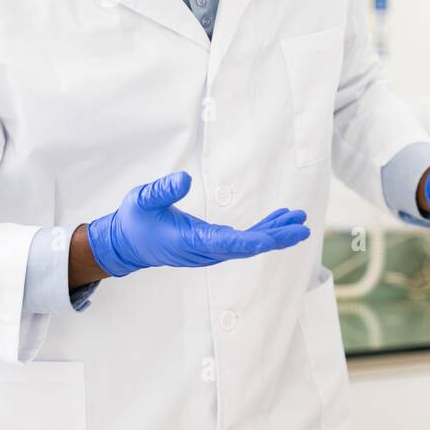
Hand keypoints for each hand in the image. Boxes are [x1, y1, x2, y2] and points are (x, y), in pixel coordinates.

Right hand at [86, 171, 310, 276]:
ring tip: (299, 220)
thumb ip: (162, 191)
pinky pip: (243, 240)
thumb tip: (185, 178)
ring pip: (249, 244)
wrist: (127, 243)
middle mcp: (205, 251)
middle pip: (247, 247)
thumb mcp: (142, 200)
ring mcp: (211, 250)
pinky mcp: (213, 245)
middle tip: (302, 227)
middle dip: (275, 237)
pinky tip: (280, 220)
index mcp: (190, 242)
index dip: (252, 241)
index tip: (274, 238)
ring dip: (274, 233)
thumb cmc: (135, 220)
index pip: (226, 243)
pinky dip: (263, 230)